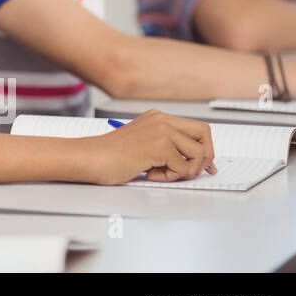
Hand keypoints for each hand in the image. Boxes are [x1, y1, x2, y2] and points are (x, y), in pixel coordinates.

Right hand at [82, 110, 217, 184]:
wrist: (90, 158)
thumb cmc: (110, 156)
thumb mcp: (143, 144)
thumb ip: (166, 146)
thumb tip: (196, 162)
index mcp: (157, 117)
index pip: (196, 129)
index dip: (204, 149)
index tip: (204, 165)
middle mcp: (161, 119)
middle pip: (204, 134)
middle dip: (205, 157)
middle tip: (192, 172)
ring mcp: (161, 130)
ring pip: (199, 154)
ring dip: (185, 171)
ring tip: (161, 173)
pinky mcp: (160, 145)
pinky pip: (184, 168)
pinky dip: (170, 177)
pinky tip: (149, 173)